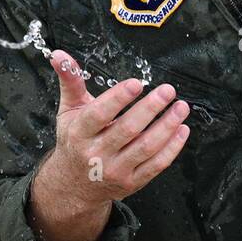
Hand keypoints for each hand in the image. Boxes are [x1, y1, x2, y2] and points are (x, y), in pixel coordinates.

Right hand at [37, 50, 190, 216]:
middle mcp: (97, 153)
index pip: (99, 114)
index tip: (136, 83)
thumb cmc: (74, 141)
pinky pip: (156, 165)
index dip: (118, 98)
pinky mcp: (132, 182)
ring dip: (167, 126)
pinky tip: (182, 130)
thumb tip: (59, 55)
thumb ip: (70, 82)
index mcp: (80, 133)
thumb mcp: (68, 111)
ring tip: (181, 107)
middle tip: (167, 91)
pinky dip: (172, 147)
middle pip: (127, 129)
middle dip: (150, 108)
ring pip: (146, 147)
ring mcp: (116, 170)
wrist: (74, 185)